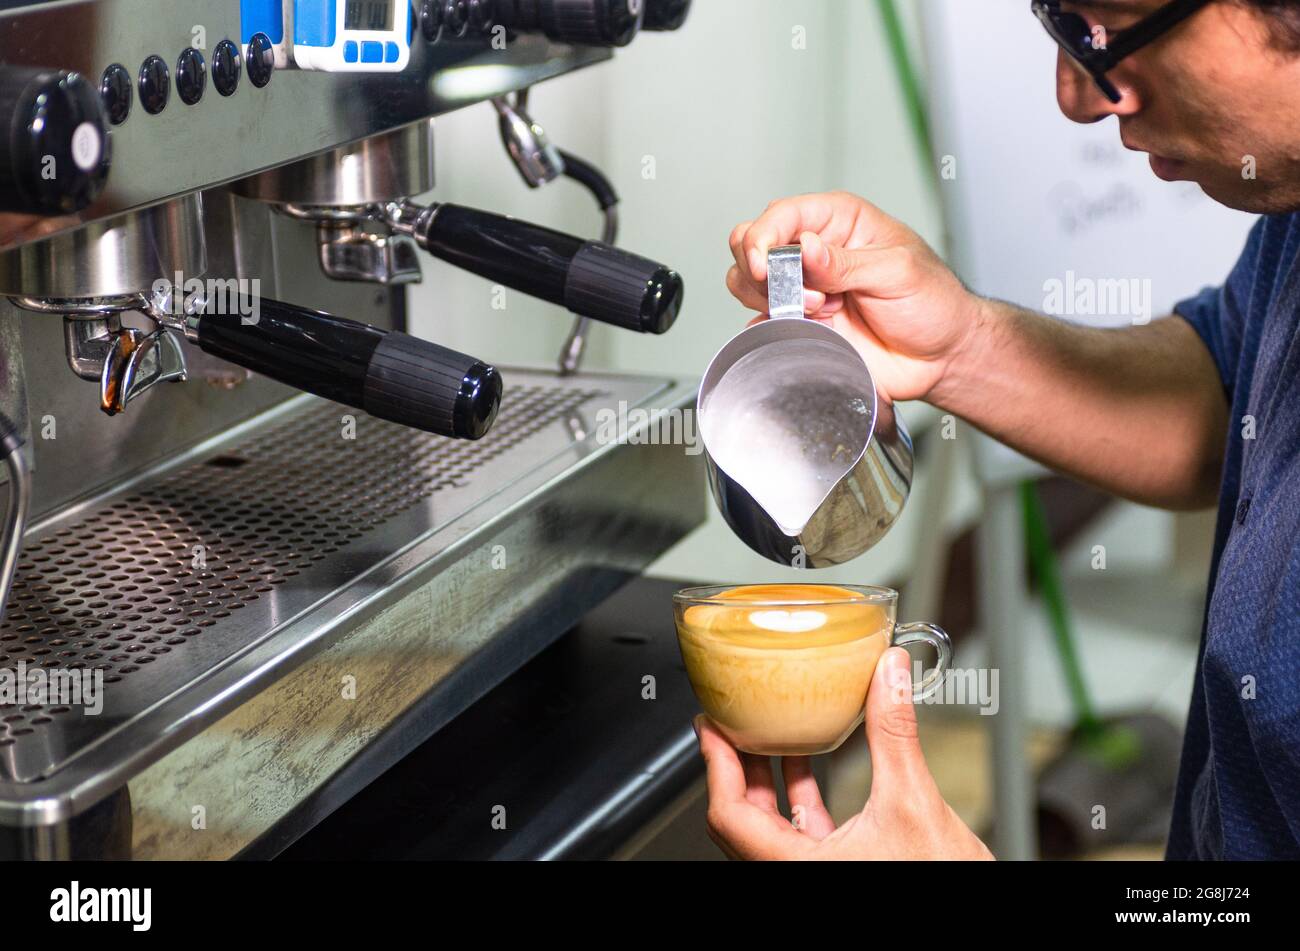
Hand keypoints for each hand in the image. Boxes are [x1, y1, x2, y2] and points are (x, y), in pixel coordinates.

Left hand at [696, 647, 993, 860]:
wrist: (974, 927)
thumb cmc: (939, 884)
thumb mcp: (914, 803)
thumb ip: (894, 735)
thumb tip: (890, 675)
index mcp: (795, 867)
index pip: (727, 814)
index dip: (714, 764)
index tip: (709, 725)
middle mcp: (795, 874)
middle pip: (742, 816)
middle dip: (738, 763)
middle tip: (731, 719)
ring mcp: (816, 874)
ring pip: (772, 826)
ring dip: (770, 778)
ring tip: (768, 732)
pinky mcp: (840, 870)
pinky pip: (803, 832)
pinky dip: (802, 796)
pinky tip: (813, 764)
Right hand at [727, 191, 984, 403]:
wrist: (941, 357)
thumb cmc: (933, 303)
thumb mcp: (898, 272)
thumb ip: (848, 262)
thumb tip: (806, 248)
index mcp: (839, 220)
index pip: (780, 214)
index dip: (762, 238)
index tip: (765, 267)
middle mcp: (814, 250)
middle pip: (750, 244)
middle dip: (763, 273)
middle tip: (807, 296)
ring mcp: (804, 287)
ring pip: (747, 282)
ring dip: (772, 301)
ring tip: (821, 311)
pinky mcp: (801, 323)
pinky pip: (762, 320)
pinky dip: (772, 327)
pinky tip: (810, 329)